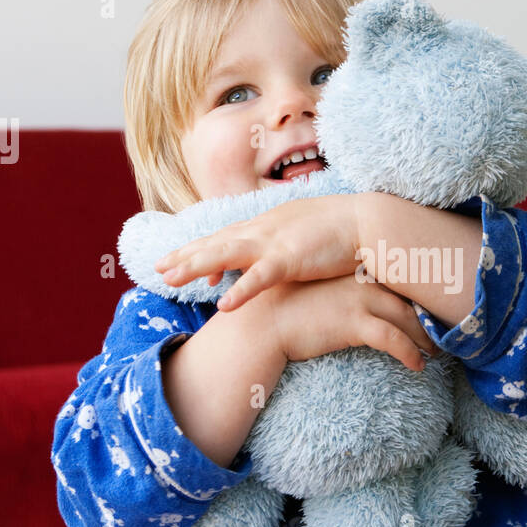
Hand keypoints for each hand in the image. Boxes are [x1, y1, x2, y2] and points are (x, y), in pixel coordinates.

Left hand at [154, 194, 363, 311]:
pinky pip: (260, 277)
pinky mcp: (292, 259)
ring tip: (169, 280)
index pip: (224, 237)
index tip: (175, 262)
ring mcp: (275, 243)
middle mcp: (263, 230)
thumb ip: (279, 246)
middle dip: (184, 256)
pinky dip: (241, 290)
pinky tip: (224, 305)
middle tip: (157, 269)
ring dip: (195, 266)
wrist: (369, 221)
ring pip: (225, 254)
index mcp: (266, 225)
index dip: (198, 250)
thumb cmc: (342, 230)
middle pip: (214, 243)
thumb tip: (264, 264)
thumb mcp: (302, 234)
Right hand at [255, 275, 436, 371]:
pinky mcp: (355, 323)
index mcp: (355, 272)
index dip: (417, 297)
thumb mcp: (319, 293)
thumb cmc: (286, 310)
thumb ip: (341, 293)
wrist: (264, 321)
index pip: (396, 281)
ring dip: (425, 340)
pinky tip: (418, 367)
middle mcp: (362, 281)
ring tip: (435, 354)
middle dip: (428, 319)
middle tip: (441, 335)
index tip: (430, 311)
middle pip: (408, 299)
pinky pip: (394, 340)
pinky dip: (410, 354)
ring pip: (408, 319)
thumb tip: (355, 306)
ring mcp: (360, 300)